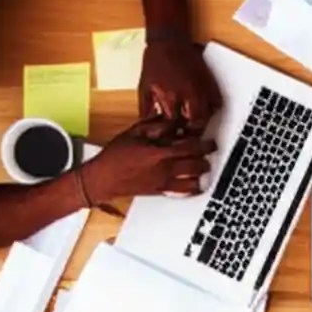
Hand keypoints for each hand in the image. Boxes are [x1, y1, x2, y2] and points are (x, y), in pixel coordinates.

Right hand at [80, 117, 216, 202]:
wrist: (102, 179)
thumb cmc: (115, 156)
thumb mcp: (134, 133)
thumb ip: (155, 125)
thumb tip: (172, 118)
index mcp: (159, 153)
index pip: (190, 148)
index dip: (203, 144)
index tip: (209, 141)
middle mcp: (164, 169)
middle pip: (196, 165)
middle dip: (206, 157)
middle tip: (210, 151)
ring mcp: (163, 182)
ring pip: (193, 181)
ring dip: (201, 173)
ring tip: (203, 166)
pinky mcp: (160, 191)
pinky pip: (182, 193)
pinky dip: (192, 188)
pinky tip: (195, 183)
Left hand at [140, 39, 222, 130]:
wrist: (169, 42)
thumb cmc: (156, 63)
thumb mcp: (144, 87)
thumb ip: (146, 109)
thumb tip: (149, 125)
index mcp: (169, 97)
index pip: (174, 125)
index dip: (173, 134)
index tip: (172, 136)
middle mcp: (187, 94)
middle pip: (195, 123)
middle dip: (191, 131)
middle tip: (187, 134)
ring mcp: (201, 89)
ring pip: (208, 115)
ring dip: (202, 121)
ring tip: (195, 124)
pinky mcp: (210, 83)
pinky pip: (217, 102)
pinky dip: (212, 109)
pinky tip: (204, 110)